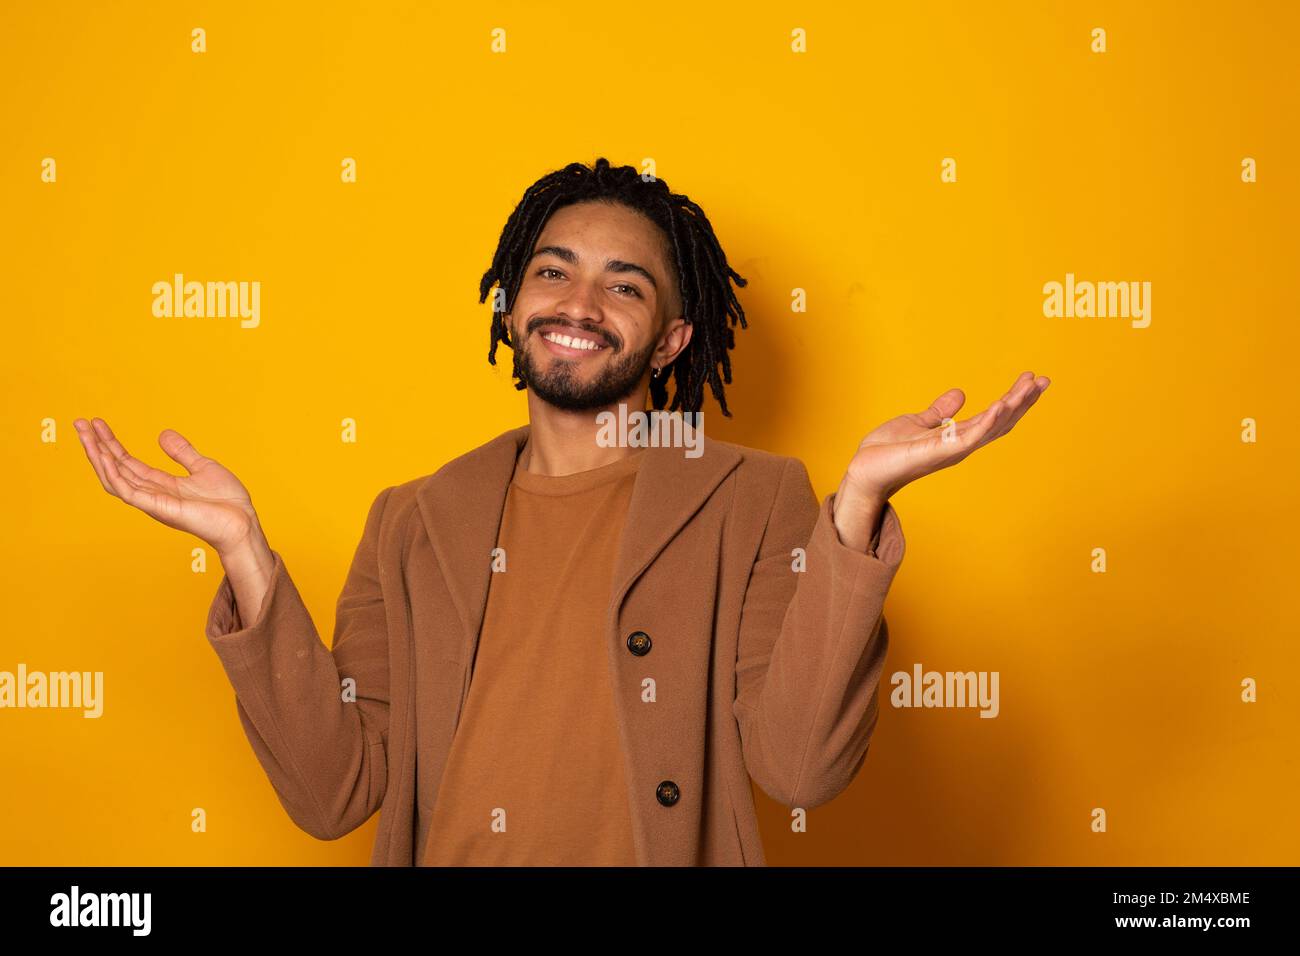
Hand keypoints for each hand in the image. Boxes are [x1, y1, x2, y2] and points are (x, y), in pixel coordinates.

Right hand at [74, 417, 260, 554]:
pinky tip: (103, 457)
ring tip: (85, 434)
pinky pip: (128, 492)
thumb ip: (182, 452)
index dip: (111, 444)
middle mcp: (151, 494)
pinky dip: (114, 475)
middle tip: (79, 423)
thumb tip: (161, 434)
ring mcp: (153, 502)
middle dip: (96, 446)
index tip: (97, 424)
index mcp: (161, 485)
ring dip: (97, 456)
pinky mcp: (159, 508)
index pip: (127, 462)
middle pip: (115, 468)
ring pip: (115, 478)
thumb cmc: (227, 502)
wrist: (243, 522)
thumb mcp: (203, 467)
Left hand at [838, 370, 1050, 504]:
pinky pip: (970, 437)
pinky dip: (987, 422)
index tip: (1029, 378)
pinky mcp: (940, 452)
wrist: (864, 469)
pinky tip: (1001, 404)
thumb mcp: (918, 423)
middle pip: (1001, 422)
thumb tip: (960, 394)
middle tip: (1043, 379)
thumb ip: (940, 412)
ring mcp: (952, 450)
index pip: (993, 416)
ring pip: (992, 427)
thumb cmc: (888, 451)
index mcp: (957, 436)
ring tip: (1030, 386)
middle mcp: (961, 445)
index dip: (1013, 398)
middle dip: (1023, 401)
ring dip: (1013, 407)